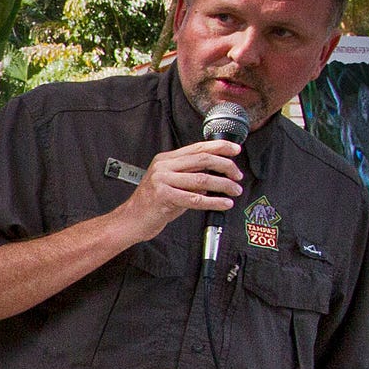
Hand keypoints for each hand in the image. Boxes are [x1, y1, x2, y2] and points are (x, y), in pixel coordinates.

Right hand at [119, 138, 244, 238]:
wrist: (131, 221)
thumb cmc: (152, 205)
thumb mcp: (173, 186)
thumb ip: (191, 178)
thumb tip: (215, 177)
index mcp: (166, 160)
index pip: (197, 148)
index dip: (219, 147)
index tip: (235, 150)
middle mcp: (163, 167)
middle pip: (202, 159)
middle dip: (226, 166)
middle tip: (238, 175)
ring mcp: (162, 180)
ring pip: (202, 179)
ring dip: (224, 185)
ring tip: (235, 190)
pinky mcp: (163, 196)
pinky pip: (195, 198)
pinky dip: (213, 201)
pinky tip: (224, 203)